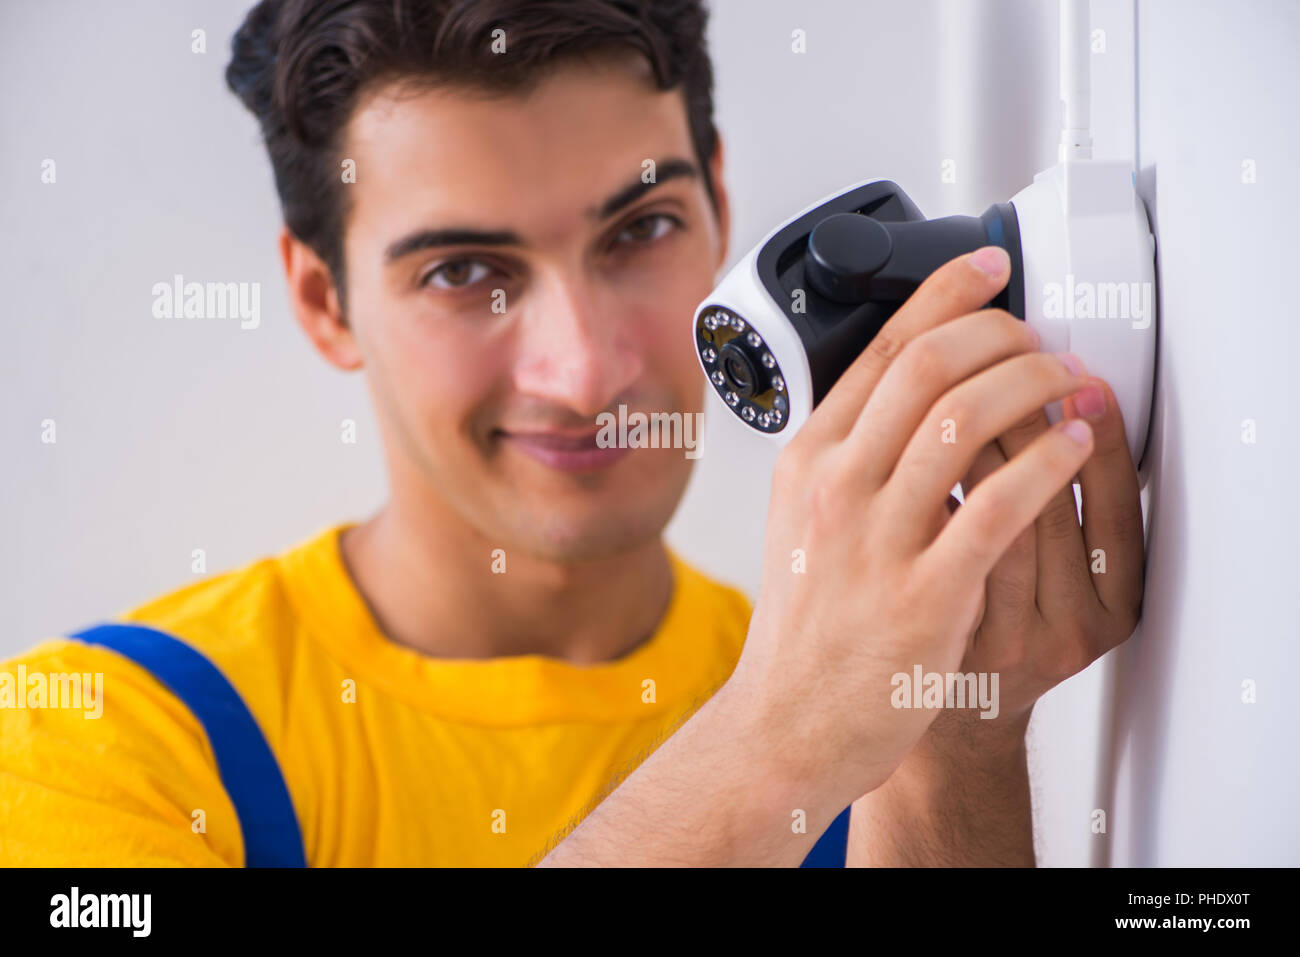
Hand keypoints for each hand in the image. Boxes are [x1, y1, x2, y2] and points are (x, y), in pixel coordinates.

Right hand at [727, 246, 1097, 813]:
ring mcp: (877, 539)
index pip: (881, 349)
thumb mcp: (802, 519)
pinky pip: (998, 505)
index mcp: (808, 460)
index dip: (944, 294)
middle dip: (1002, 332)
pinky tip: (1075, 446)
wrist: (788, 721)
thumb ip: (846, 455)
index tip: (988, 266)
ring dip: (1033, 385)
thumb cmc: (805, 627)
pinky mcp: (924, 593)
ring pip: (965, 420)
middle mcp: (837, 486)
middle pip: (928, 367)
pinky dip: (1048, 463)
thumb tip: (907, 394)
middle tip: (1041, 338)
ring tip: (1068, 383)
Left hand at [943, 373, 1144, 731]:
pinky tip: (916, 454)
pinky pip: (947, 542)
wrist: (921, 717)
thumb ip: (1051, 512)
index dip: (1104, 435)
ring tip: (957, 395)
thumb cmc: (975, 632)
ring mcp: (1006, 638)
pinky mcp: (946, 636)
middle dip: (1025, 417)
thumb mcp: (1042, 581)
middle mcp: (1066, 627)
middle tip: (1005, 365)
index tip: (1083, 381)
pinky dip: (938, 490)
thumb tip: (1041, 400)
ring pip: (1000, 517)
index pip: (1119, 505)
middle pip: (1055, 500)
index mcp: (1109, 605)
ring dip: (976, 441)